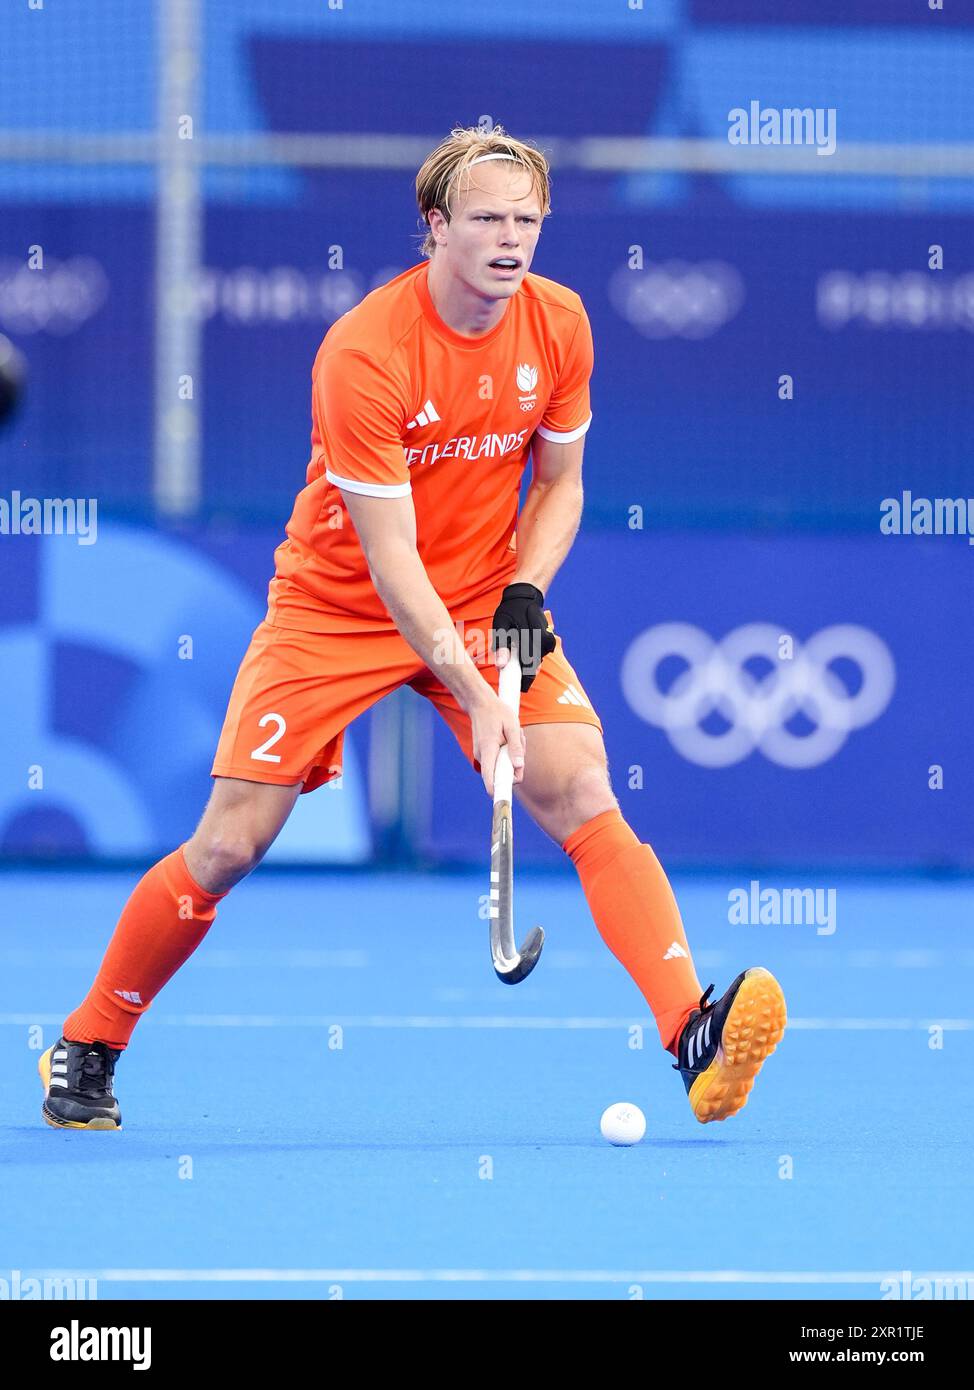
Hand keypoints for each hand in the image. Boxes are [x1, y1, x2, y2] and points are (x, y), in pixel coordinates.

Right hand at [469, 676, 524, 797]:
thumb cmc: (497, 713)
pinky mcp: (486, 754)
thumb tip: (519, 766)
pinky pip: (500, 759)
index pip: (489, 776)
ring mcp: (483, 755)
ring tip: (513, 735)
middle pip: (502, 773)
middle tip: (519, 742)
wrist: (480, 703)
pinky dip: (508, 751)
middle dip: (515, 764)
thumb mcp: (512, 726)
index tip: (502, 800)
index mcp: (488, 749)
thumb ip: (516, 747)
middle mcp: (482, 755)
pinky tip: (508, 736)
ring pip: (503, 765)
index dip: (496, 790)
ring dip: (513, 755)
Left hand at [490, 582, 556, 692]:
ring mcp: (547, 642)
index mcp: (531, 639)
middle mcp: (543, 642)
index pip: (529, 669)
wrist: (525, 597)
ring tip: (515, 649)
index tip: (518, 690)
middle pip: (534, 668)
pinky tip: (523, 644)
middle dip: (522, 672)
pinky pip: (539, 655)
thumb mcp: (500, 625)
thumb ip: (501, 646)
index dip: (524, 682)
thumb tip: (500, 666)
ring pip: (536, 662)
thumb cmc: (509, 611)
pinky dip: (530, 655)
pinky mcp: (549, 641)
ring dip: (525, 662)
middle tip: (509, 669)